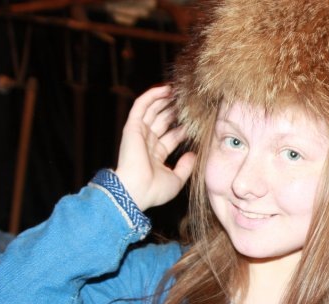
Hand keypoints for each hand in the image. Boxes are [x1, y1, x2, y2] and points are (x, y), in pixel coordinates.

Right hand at [115, 85, 195, 210]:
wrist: (137, 190)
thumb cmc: (154, 190)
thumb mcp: (176, 179)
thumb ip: (186, 167)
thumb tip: (194, 155)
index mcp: (155, 156)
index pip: (171, 137)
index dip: (182, 128)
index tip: (196, 121)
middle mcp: (146, 144)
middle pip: (162, 121)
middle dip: (174, 111)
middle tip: (187, 102)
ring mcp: (139, 134)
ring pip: (152, 110)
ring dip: (163, 99)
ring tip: (177, 90)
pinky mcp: (132, 127)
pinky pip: (141, 106)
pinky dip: (152, 95)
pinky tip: (165, 88)